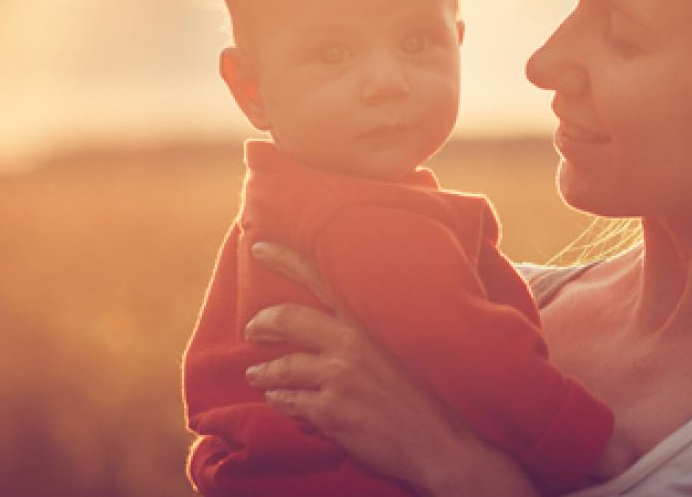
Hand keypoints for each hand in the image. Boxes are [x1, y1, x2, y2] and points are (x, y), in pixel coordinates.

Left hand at [244, 241, 534, 496]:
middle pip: (289, 318)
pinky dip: (279, 400)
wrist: (440, 445)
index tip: (260, 247)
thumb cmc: (423, 399)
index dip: (287, 259)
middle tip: (251, 329)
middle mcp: (352, 343)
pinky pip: (289, 401)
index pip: (322, 278)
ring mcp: (339, 376)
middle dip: (262, 323)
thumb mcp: (399, 352)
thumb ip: (366, 338)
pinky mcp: (329, 411)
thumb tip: (337, 333)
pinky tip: (278, 401)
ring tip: (256, 375)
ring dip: (263, 372)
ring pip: (282, 366)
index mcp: (369, 322)